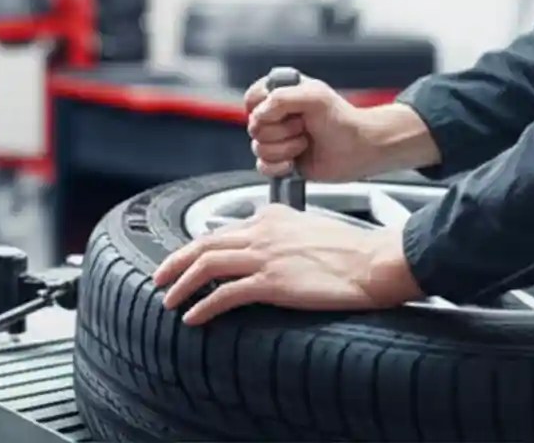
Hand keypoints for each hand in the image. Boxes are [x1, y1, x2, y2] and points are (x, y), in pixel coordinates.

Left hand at [152, 204, 424, 325]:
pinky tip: (193, 317)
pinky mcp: (272, 282)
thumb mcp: (308, 227)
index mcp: (270, 217)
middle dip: (175, 262)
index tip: (183, 261)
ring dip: (182, 285)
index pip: (221, 230)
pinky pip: (225, 294)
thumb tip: (264, 243)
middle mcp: (262, 232)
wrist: (373, 263)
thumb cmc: (351, 251)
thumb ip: (281, 232)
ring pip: (207, 266)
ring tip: (169, 300)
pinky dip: (203, 306)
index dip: (195, 248)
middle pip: (203, 244)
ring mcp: (265, 256)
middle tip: (160, 277)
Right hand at [245, 76, 440, 180]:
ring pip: (258, 148)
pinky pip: (262, 167)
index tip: (285, 111)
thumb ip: (280, 98)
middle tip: (304, 127)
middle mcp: (275, 117)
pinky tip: (295, 162)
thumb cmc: (342, 119)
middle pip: (254, 127)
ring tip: (305, 143)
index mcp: (280, 94)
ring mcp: (277, 140)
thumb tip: (258, 116)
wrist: (360, 148)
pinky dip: (278, 167)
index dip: (264, 109)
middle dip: (281, 131)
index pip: (252, 99)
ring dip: (285, 149)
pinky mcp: (280, 162)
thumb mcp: (313, 96)